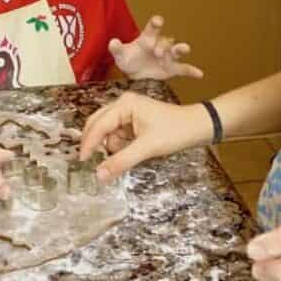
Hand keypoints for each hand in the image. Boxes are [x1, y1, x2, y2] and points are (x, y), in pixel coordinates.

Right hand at [80, 91, 212, 181]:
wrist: (198, 127)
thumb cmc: (175, 131)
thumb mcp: (147, 148)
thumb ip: (121, 161)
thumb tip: (99, 175)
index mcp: (124, 104)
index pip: (98, 125)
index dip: (89, 144)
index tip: (82, 161)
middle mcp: (123, 104)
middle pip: (98, 125)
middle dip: (98, 144)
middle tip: (94, 163)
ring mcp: (127, 112)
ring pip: (107, 132)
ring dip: (112, 146)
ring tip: (130, 153)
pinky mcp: (133, 121)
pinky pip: (117, 135)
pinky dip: (120, 146)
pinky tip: (132, 150)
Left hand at [109, 16, 203, 79]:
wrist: (136, 74)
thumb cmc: (129, 60)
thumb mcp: (121, 56)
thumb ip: (117, 49)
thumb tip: (112, 42)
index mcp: (148, 39)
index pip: (152, 28)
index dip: (156, 23)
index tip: (158, 21)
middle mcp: (160, 45)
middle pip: (166, 41)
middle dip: (163, 45)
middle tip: (158, 52)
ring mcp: (168, 57)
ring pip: (177, 51)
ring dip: (180, 49)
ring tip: (185, 48)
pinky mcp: (172, 69)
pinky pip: (184, 69)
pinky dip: (191, 71)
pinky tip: (199, 74)